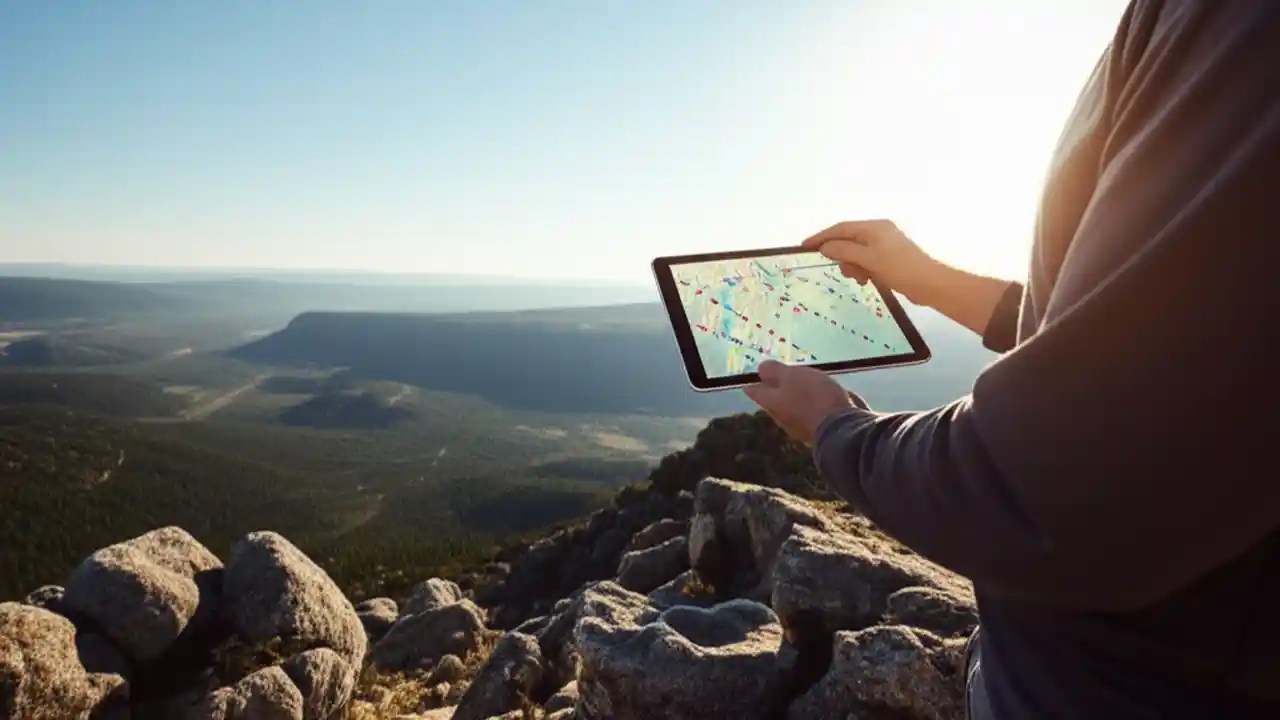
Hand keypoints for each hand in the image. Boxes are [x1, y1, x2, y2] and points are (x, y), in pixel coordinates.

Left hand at [743, 361, 857, 445]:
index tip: (752, 378)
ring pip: (791, 409)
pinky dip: (812, 406)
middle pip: (772, 401)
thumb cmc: (813, 397)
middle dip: (776, 390)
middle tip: (783, 377)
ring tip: (807, 385)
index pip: (753, 391)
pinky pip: (809, 415)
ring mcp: (798, 428)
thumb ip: (775, 371)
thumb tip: (761, 368)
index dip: (752, 382)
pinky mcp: (816, 432)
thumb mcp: (792, 376)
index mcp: (770, 402)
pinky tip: (824, 399)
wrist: (842, 429)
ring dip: (796, 398)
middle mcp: (780, 418)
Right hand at [802, 219, 945, 306]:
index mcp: (874, 227)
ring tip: (860, 278)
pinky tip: (867, 280)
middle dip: (842, 256)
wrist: (929, 284)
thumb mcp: (868, 259)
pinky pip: (867, 260)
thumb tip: (825, 246)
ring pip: (857, 253)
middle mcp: (879, 232)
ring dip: (853, 265)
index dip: (822, 237)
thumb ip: (844, 251)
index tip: (805, 246)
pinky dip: (863, 269)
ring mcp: (885, 244)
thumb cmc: (898, 268)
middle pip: (849, 240)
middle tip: (844, 271)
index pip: (841, 228)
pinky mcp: (890, 258)